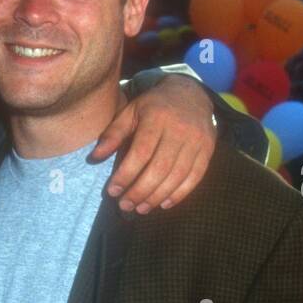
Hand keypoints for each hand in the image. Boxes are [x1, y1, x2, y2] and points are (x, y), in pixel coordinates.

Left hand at [90, 76, 217, 213]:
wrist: (191, 94)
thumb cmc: (154, 107)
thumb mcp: (130, 112)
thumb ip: (113, 134)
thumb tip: (95, 157)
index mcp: (157, 118)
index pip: (141, 152)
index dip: (126, 175)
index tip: (113, 191)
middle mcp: (180, 130)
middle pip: (160, 168)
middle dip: (140, 191)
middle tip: (125, 206)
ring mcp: (197, 141)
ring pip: (177, 176)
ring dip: (157, 197)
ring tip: (140, 209)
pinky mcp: (208, 150)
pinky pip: (195, 177)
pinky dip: (179, 194)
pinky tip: (163, 204)